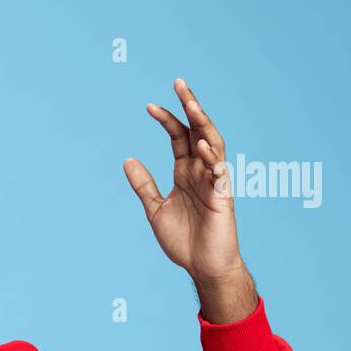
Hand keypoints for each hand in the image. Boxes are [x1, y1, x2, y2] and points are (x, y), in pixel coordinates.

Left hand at [123, 78, 245, 287]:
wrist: (202, 267)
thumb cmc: (183, 240)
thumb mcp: (155, 209)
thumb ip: (143, 185)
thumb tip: (127, 159)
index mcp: (185, 173)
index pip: (178, 138)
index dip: (167, 120)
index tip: (149, 106)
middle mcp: (201, 172)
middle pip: (198, 131)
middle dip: (190, 108)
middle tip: (179, 83)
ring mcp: (214, 182)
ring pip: (212, 144)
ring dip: (203, 123)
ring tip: (191, 104)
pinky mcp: (223, 197)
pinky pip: (218, 172)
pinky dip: (211, 157)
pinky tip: (201, 144)